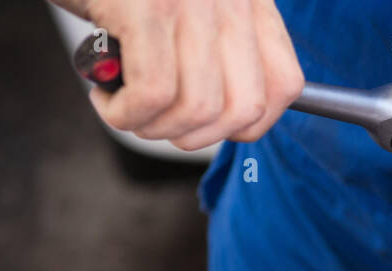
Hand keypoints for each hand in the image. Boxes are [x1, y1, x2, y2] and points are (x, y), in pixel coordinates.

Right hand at [53, 0, 303, 150]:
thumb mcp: (187, 8)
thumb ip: (221, 49)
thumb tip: (240, 119)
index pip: (285, 84)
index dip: (250, 124)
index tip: (211, 126)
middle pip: (245, 108)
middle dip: (197, 137)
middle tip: (159, 122)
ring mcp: (189, 0)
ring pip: (199, 110)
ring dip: (155, 129)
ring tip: (127, 108)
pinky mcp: (143, 7)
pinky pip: (154, 95)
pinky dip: (125, 115)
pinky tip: (105, 98)